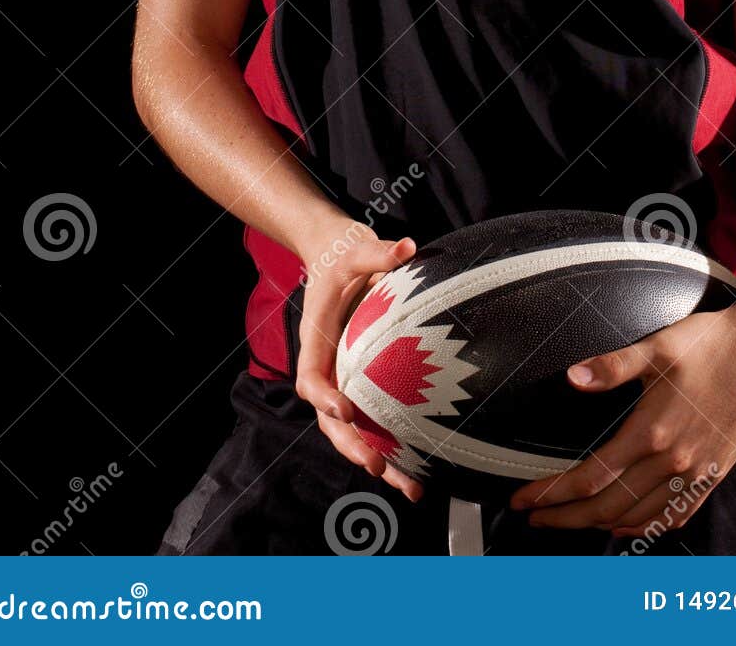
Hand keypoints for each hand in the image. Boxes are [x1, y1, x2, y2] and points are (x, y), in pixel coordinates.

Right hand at [293, 221, 422, 502]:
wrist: (336, 260)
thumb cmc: (342, 256)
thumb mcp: (356, 249)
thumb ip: (377, 252)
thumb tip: (407, 246)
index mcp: (316, 342)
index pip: (311, 379)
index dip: (324, 397)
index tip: (345, 410)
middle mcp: (328, 369)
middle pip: (331, 421)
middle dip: (353, 447)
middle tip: (378, 467)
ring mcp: (346, 381)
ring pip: (354, 433)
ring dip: (380, 462)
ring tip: (412, 489)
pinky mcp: (366, 387)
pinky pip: (376, 424)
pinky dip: (395, 450)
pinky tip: (423, 474)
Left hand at [507, 302, 735, 539]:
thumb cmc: (711, 343)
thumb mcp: (657, 346)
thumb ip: (613, 365)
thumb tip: (573, 377)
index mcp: (652, 432)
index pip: (591, 478)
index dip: (552, 494)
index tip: (524, 499)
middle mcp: (673, 462)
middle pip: (607, 507)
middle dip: (565, 517)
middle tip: (535, 517)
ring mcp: (695, 474)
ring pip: (638, 518)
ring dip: (598, 526)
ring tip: (570, 520)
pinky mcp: (712, 474)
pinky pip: (673, 516)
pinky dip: (643, 527)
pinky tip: (626, 524)